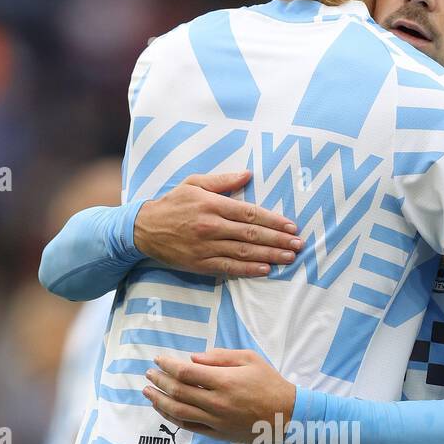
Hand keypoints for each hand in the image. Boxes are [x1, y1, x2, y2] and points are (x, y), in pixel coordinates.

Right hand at [133, 171, 301, 277]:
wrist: (144, 229)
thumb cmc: (173, 203)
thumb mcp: (194, 183)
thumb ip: (223, 181)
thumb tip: (248, 174)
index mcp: (212, 204)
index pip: (250, 213)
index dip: (273, 220)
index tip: (292, 226)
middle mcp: (211, 226)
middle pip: (252, 233)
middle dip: (278, 240)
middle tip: (299, 244)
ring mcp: (206, 247)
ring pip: (244, 252)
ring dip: (270, 255)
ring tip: (289, 257)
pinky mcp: (200, 263)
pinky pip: (229, 268)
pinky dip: (249, 270)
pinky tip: (266, 269)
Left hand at [143, 349, 295, 442]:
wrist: (286, 415)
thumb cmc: (269, 383)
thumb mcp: (250, 359)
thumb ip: (220, 356)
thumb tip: (192, 359)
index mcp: (224, 381)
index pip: (186, 373)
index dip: (168, 365)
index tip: (158, 359)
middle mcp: (217, 402)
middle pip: (178, 391)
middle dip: (159, 380)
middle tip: (149, 373)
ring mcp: (216, 420)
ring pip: (178, 411)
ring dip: (159, 400)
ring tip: (147, 392)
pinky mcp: (218, 433)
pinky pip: (189, 426)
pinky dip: (172, 417)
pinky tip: (163, 409)